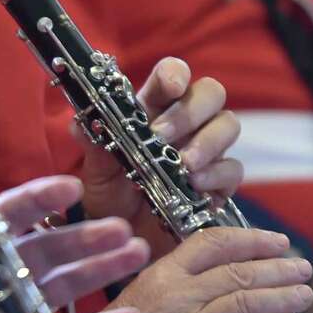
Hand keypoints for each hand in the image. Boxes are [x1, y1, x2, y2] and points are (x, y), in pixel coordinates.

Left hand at [0, 176, 146, 312]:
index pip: (5, 218)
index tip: (69, 188)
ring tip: (136, 253)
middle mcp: (0, 274)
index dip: (37, 199)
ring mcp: (20, 304)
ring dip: (102, 269)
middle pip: (47, 248)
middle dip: (85, 236)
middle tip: (120, 227)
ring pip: (67, 283)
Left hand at [79, 58, 242, 253]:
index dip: (175, 73)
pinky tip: (194, 186)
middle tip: (161, 135)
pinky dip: (215, 174)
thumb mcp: (95, 170)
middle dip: (190, 110)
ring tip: (182, 164)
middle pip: (211, 92)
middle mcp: (184, 123)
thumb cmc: (109, 193)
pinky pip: (232, 168)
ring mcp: (207, 151)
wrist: (123, 239)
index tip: (169, 87)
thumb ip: (92, 143)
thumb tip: (79, 122)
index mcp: (151, 108)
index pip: (172, 74)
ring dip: (207, 141)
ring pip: (228, 124)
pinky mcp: (220, 183)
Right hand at [109, 227, 312, 312]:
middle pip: (236, 273)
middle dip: (276, 268)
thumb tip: (225, 266)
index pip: (212, 244)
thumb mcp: (144, 292)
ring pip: (245, 304)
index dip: (251, 239)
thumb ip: (178, 277)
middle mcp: (176, 297)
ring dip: (281, 297)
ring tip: (303, 293)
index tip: (276, 241)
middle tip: (301, 266)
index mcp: (162, 274)